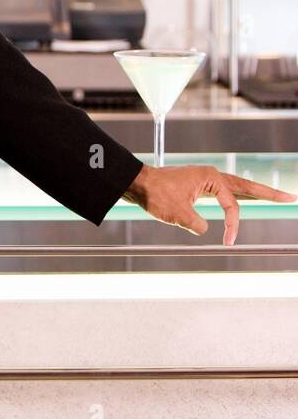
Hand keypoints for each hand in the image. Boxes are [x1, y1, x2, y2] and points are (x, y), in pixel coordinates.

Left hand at [120, 163, 296, 244]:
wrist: (136, 184)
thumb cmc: (155, 194)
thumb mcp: (178, 215)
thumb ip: (197, 224)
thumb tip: (204, 228)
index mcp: (210, 178)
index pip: (231, 206)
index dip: (233, 225)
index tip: (228, 242)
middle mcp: (210, 176)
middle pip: (246, 186)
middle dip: (269, 193)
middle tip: (291, 197)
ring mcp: (204, 180)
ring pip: (236, 188)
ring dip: (255, 193)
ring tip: (277, 195)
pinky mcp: (198, 186)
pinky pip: (223, 192)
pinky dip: (236, 197)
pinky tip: (246, 198)